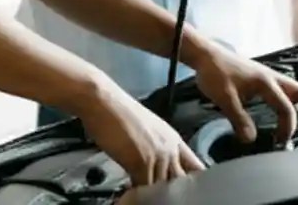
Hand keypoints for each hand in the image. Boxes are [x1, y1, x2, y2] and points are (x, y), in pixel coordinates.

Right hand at [70, 79, 205, 186]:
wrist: (103, 101)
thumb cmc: (117, 112)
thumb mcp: (146, 130)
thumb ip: (155, 149)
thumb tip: (153, 169)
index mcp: (174, 139)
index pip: (195, 167)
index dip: (192, 181)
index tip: (187, 190)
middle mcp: (170, 148)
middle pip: (180, 181)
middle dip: (172, 191)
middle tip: (161, 196)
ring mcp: (157, 156)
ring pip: (161, 188)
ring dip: (151, 196)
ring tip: (141, 198)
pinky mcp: (141, 163)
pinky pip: (143, 190)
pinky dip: (135, 196)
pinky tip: (127, 197)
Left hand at [189, 43, 297, 144]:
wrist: (203, 53)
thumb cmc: (214, 72)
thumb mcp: (224, 98)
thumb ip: (238, 119)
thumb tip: (250, 140)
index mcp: (265, 82)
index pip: (285, 108)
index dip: (287, 127)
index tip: (281, 142)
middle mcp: (270, 76)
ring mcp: (265, 74)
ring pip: (292, 86)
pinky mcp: (258, 74)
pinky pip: (282, 85)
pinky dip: (291, 93)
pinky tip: (288, 99)